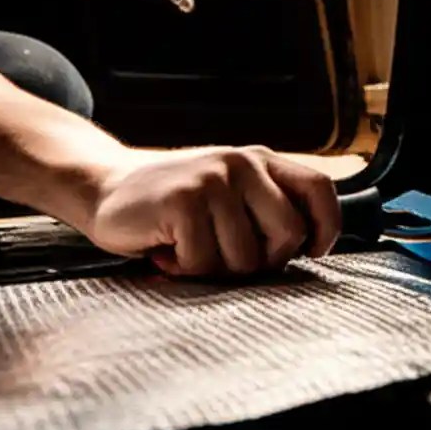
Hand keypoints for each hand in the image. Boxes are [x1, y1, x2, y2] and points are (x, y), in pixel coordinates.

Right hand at [80, 146, 341, 276]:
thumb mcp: (230, 192)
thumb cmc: (177, 203)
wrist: (104, 186)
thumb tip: (312, 246)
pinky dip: (184, 268)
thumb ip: (267, 207)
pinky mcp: (183, 201)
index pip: (319, 189)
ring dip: (215, 269)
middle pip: (288, 234)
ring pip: (245, 258)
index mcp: (261, 161)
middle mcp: (242, 164)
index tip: (311, 252)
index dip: (326, 227)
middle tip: (227, 258)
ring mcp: (212, 180)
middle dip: (262, 261)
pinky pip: (204, 262)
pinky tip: (167, 249)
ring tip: (189, 248)